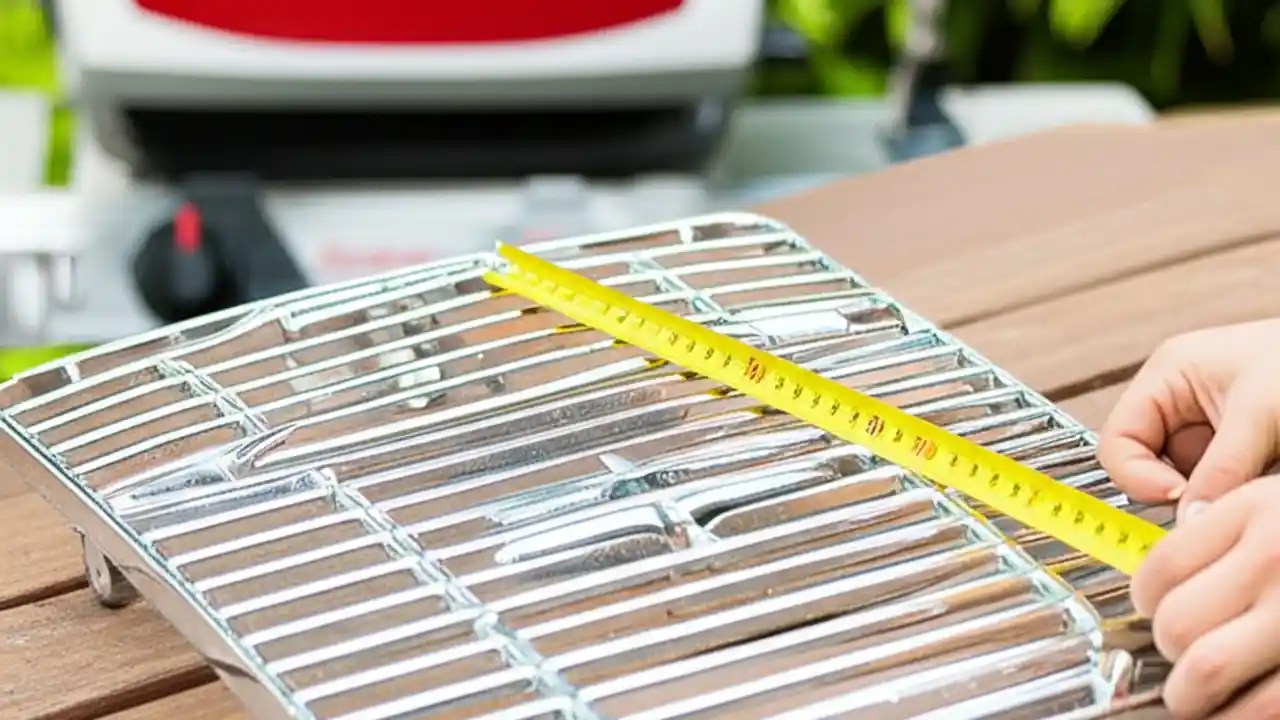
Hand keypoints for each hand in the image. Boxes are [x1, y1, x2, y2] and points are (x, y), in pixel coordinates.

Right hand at [1098, 319, 1279, 520]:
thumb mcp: (1262, 414)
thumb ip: (1221, 469)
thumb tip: (1190, 524)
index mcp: (1168, 377)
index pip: (1118, 442)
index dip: (1138, 476)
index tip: (1180, 498)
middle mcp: (1179, 403)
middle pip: (1148, 466)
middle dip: (1182, 489)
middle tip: (1220, 500)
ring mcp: (1207, 427)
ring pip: (1186, 482)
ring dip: (1214, 493)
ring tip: (1257, 476)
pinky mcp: (1237, 449)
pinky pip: (1218, 485)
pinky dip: (1236, 492)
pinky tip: (1264, 475)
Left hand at [1132, 475, 1279, 717]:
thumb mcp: (1279, 498)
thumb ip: (1227, 519)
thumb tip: (1170, 549)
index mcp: (1259, 513)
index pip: (1161, 563)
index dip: (1144, 597)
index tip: (1152, 608)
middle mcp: (1277, 558)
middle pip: (1176, 617)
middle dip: (1166, 645)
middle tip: (1177, 651)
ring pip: (1207, 667)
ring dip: (1190, 692)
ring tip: (1192, 694)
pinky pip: (1262, 705)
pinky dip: (1236, 717)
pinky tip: (1234, 711)